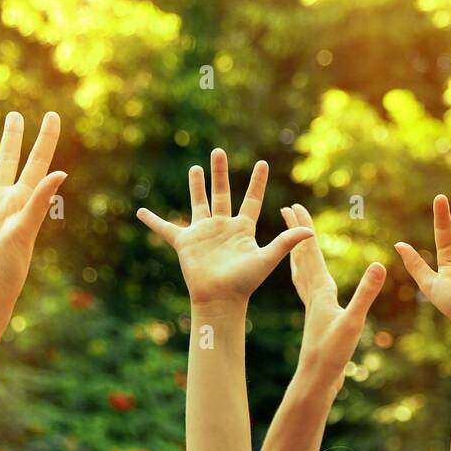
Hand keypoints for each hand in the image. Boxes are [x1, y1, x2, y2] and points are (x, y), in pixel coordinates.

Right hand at [0, 111, 66, 311]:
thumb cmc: (8, 266)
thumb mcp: (26, 231)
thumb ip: (40, 201)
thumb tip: (61, 172)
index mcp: (22, 200)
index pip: (37, 162)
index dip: (45, 138)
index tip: (51, 115)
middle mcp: (0, 199)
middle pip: (9, 160)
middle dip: (13, 137)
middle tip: (15, 115)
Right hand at [137, 148, 312, 306]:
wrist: (220, 299)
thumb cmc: (244, 282)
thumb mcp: (267, 259)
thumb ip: (286, 242)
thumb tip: (310, 231)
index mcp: (242, 228)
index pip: (251, 198)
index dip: (257, 182)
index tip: (262, 163)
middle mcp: (223, 226)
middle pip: (221, 193)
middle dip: (220, 172)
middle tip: (218, 151)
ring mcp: (203, 233)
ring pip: (198, 202)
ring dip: (196, 185)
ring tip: (195, 167)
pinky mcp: (185, 242)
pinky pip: (165, 228)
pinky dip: (153, 221)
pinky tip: (140, 211)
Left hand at [280, 204, 385, 388]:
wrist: (316, 381)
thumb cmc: (332, 353)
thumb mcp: (353, 321)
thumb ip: (365, 293)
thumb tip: (379, 264)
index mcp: (320, 290)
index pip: (309, 252)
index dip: (303, 228)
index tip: (294, 205)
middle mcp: (313, 295)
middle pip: (301, 256)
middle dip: (296, 232)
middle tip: (288, 208)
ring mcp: (313, 307)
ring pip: (302, 271)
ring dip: (298, 251)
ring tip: (292, 239)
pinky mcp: (317, 319)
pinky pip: (308, 288)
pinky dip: (306, 275)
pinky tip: (310, 281)